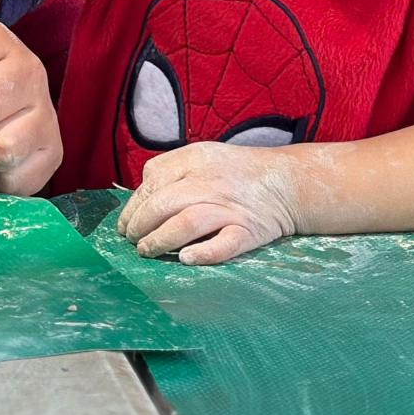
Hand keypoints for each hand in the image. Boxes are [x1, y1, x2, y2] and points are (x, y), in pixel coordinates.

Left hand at [116, 142, 301, 264]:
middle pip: (163, 203)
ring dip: (160, 240)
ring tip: (146, 251)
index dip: (133, 205)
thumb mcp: (202, 155)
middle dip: (140, 225)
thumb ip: (171, 169)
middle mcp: (211, 182)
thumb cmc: (237, 171)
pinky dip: (203, 254)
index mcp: (196, 159)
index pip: (152, 181)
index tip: (125, 223)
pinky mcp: (248, 232)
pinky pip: (224, 245)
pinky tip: (185, 259)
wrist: (287, 181)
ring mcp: (230, 208)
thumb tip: (139, 195)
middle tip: (132, 240)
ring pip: (187, 223)